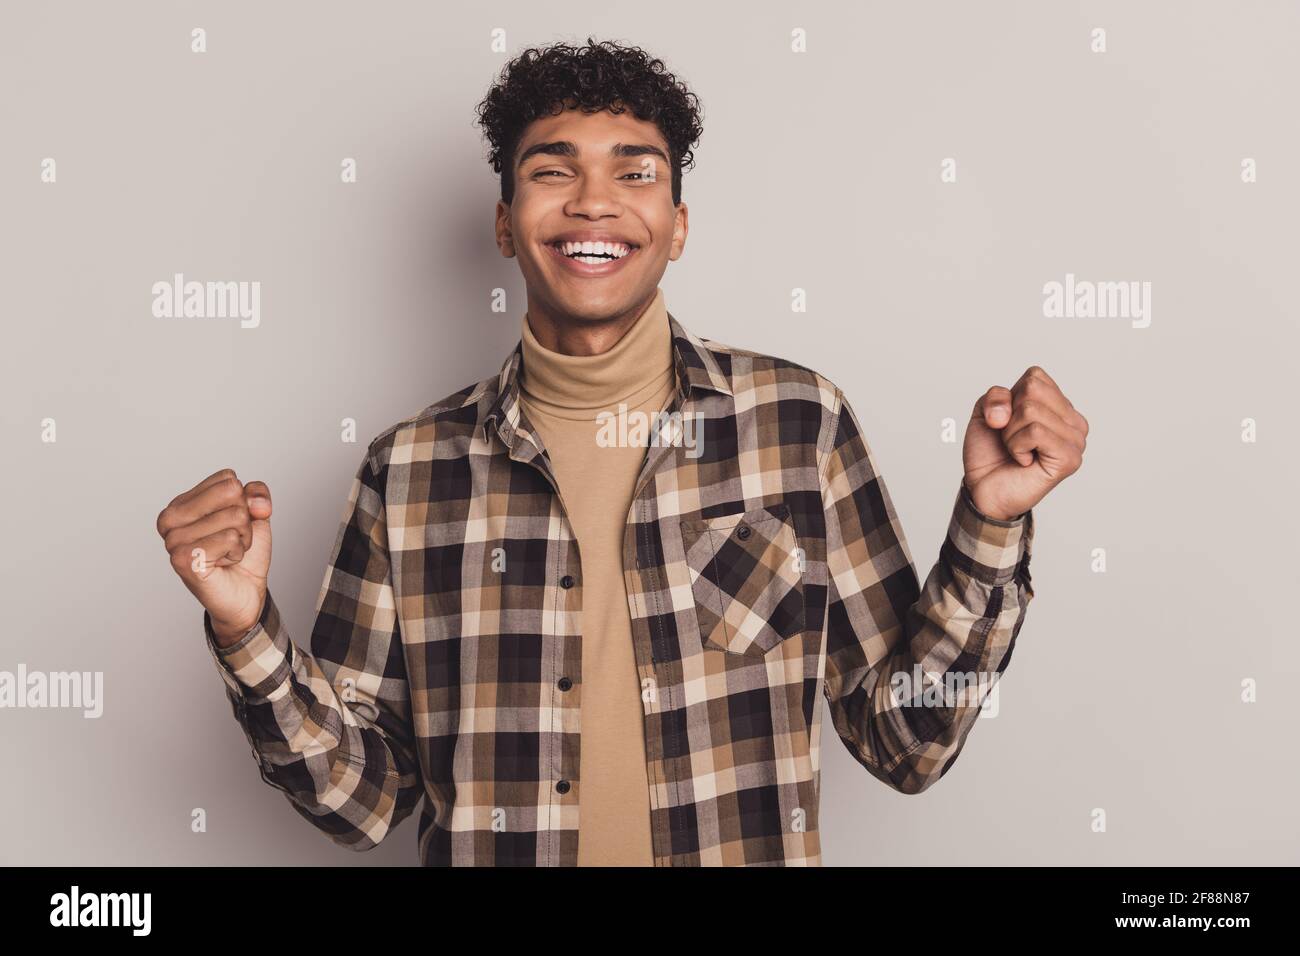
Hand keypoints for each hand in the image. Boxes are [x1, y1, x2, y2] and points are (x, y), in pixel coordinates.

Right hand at [156, 469, 272, 646]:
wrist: (246, 592)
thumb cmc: (244, 554)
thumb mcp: (255, 515)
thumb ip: (257, 494)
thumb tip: (256, 502)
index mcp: (181, 503)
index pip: (226, 478)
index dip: (242, 502)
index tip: (231, 524)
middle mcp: (170, 519)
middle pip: (231, 493)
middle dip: (244, 519)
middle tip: (232, 541)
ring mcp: (174, 540)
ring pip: (234, 516)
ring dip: (241, 539)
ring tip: (227, 553)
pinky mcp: (184, 559)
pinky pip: (229, 538)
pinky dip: (236, 552)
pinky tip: (223, 563)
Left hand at [962, 366, 1087, 520]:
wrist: (983, 489)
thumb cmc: (990, 453)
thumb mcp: (985, 413)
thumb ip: (995, 395)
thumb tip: (1006, 412)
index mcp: (1060, 406)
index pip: (1034, 377)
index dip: (1009, 399)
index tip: (1008, 423)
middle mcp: (1074, 421)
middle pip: (1032, 390)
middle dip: (1009, 416)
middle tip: (1011, 441)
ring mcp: (1076, 441)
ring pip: (1031, 411)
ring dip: (1011, 434)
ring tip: (1017, 452)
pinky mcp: (1070, 459)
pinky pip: (1035, 432)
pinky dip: (1017, 446)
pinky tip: (1023, 461)